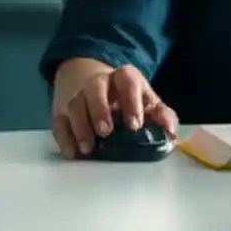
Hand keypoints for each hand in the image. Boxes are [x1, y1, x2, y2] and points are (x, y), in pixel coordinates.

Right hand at [50, 62, 179, 159]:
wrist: (93, 82)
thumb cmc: (127, 98)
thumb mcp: (148, 102)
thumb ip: (163, 116)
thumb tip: (171, 135)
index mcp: (125, 78)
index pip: (128, 80)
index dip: (131, 101)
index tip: (135, 124)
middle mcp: (99, 82)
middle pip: (95, 88)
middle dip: (100, 109)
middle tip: (107, 131)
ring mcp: (78, 95)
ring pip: (75, 104)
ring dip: (81, 126)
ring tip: (89, 148)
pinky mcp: (61, 111)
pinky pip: (59, 122)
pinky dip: (65, 138)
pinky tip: (73, 152)